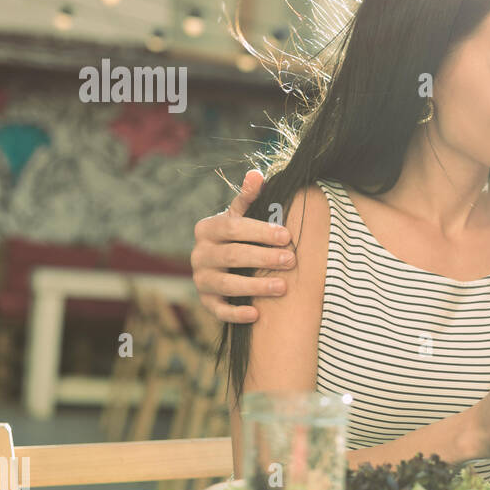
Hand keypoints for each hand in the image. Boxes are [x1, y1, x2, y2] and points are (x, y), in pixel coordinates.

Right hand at [191, 169, 295, 322]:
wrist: (225, 264)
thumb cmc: (239, 235)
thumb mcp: (242, 214)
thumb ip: (249, 196)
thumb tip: (256, 174)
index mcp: (207, 228)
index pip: (233, 228)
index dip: (260, 232)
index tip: (287, 236)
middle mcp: (198, 254)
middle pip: (232, 256)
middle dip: (263, 258)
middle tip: (291, 260)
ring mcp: (201, 279)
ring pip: (226, 285)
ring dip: (255, 286)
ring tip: (283, 287)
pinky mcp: (206, 301)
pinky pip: (218, 310)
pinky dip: (236, 314)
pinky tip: (257, 314)